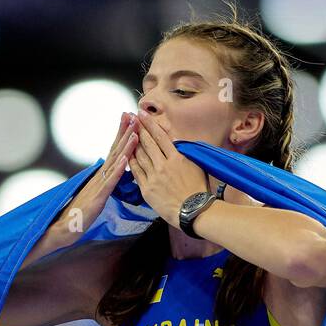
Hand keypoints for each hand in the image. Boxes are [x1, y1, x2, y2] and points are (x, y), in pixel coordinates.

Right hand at [55, 112, 141, 234]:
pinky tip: (127, 156)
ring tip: (134, 129)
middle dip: (124, 131)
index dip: (121, 135)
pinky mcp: (99, 197)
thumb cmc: (79, 215)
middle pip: (114, 150)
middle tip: (132, 114)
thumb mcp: (96, 195)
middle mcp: (99, 176)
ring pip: (115, 161)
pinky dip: (120, 167)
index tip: (129, 119)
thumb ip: (104, 183)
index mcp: (100, 176)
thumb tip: (113, 174)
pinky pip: (111, 180)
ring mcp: (99, 185)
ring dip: (126, 144)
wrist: (64, 228)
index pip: (113, 151)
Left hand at [128, 111, 210, 227]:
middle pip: (148, 143)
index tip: (141, 115)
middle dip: (138, 129)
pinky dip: (131, 162)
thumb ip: (185, 153)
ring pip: (140, 156)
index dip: (149, 124)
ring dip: (132, 143)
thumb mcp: (197, 166)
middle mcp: (164, 165)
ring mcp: (154, 177)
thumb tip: (176, 141)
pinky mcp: (147, 189)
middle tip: (130, 119)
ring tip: (126, 133)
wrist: (194, 211)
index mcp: (177, 158)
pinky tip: (126, 154)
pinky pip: (136, 172)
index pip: (160, 136)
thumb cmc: (199, 190)